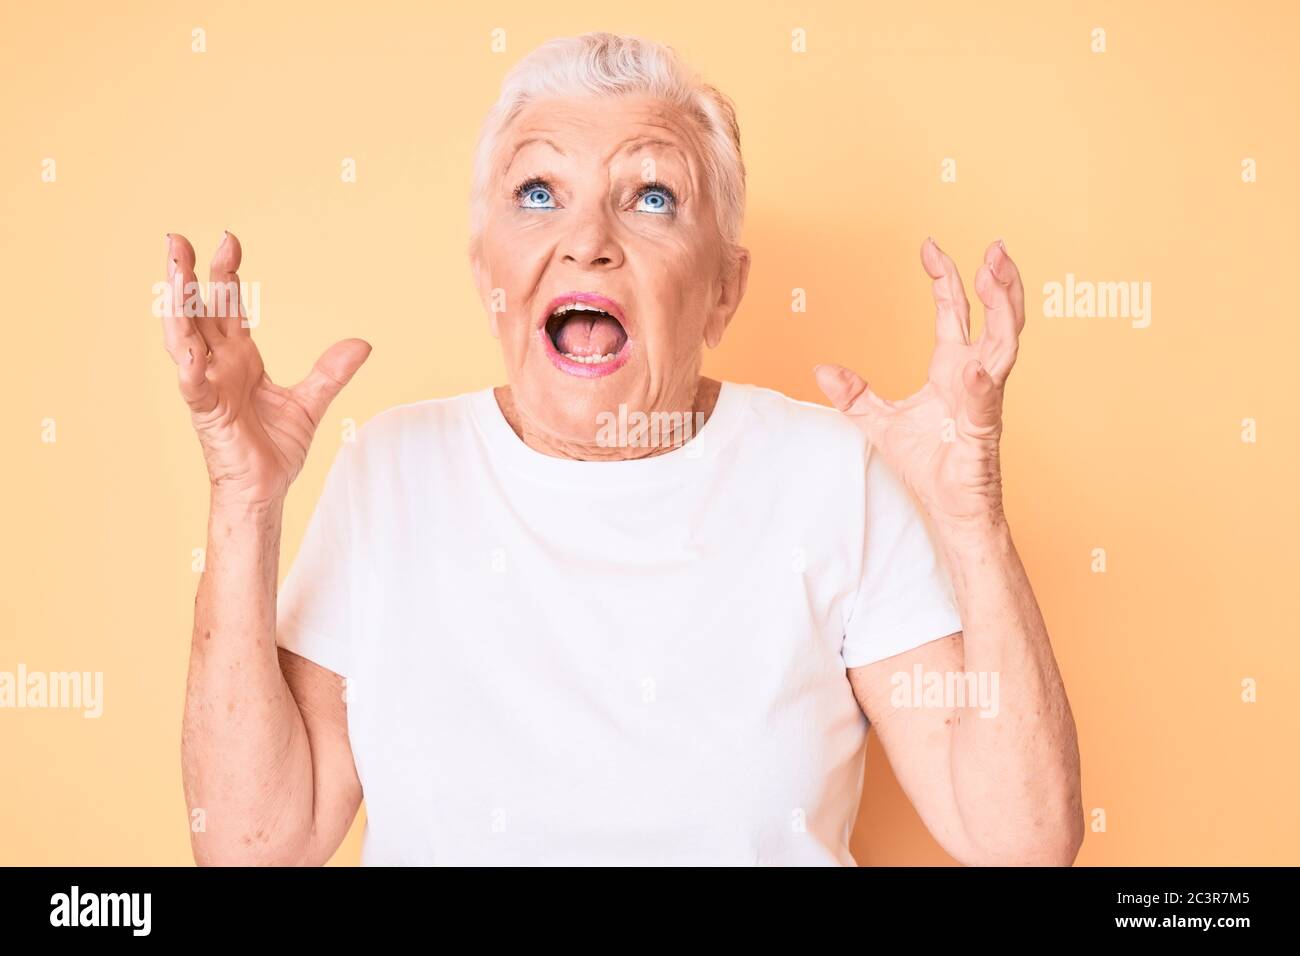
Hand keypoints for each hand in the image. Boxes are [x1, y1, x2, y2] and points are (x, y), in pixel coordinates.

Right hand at [160, 232, 371, 506]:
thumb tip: (363, 343)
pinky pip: (193, 387)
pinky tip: (188, 348)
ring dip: (177, 309)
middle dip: (187, 277)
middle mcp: (217, 365)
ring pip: (184, 339)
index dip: (226, 274)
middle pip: (197, 312)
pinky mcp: (207, 413)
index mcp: (239, 357)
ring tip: (173, 276)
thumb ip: (331, 371)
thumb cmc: (275, 448)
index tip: (229, 240)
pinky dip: (189, 368)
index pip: (228, 306)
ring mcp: (208, 386)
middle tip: (178, 239)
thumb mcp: (310, 402)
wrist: (265, 489)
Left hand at [815, 237, 1024, 528]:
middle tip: (995, 247)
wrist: (952, 509)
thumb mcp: (879, 423)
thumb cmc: (930, 466)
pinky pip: (984, 402)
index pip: (955, 312)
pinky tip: (974, 364)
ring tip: (997, 276)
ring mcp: (985, 401)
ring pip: (1004, 346)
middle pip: (994, 318)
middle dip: (997, 282)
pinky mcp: (984, 431)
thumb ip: (855, 394)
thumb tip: (821, 369)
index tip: (929, 246)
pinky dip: (980, 383)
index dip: (946, 277)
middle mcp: (976, 377)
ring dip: (1004, 310)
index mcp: (953, 369)